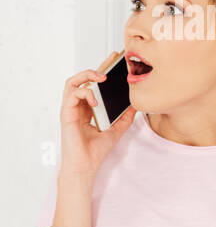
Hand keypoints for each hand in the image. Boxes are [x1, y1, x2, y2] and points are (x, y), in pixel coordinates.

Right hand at [59, 53, 137, 177]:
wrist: (86, 165)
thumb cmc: (96, 150)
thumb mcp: (117, 130)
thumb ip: (125, 117)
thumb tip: (136, 104)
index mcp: (87, 108)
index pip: (93, 84)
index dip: (102, 71)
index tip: (115, 62)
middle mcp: (77, 106)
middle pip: (82, 79)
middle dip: (96, 67)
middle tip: (110, 61)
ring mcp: (70, 109)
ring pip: (72, 82)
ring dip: (87, 76)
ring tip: (102, 77)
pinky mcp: (66, 114)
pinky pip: (72, 95)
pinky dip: (85, 94)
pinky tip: (96, 101)